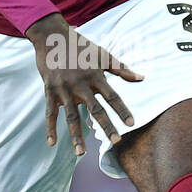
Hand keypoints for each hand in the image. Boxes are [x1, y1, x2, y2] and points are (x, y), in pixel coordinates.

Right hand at [25, 12, 143, 155]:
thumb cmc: (80, 46)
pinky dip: (50, 128)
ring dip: (76, 136)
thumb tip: (142, 77)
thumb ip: (121, 68)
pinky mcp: (50, 92)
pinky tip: (52, 143)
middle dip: (106, 126)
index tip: (131, 124)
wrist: (51, 37)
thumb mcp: (102, 54)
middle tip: (115, 141)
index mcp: (95, 76)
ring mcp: (64, 90)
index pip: (112, 96)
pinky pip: (50, 113)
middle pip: (95, 109)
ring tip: (81, 153)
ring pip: (71, 117)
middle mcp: (80, 85)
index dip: (122, 110)